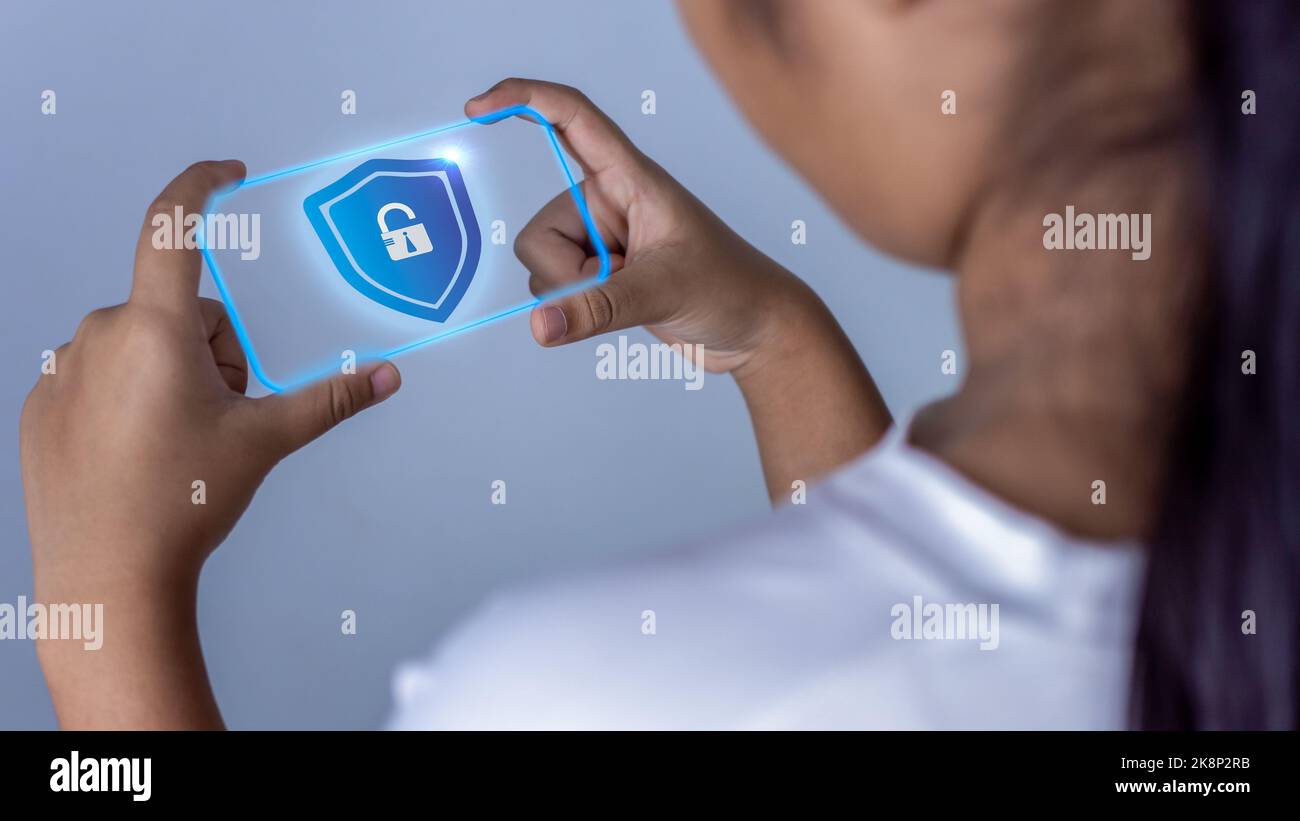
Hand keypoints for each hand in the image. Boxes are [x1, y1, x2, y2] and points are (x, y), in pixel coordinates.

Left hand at [21, 160, 400, 726]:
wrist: (107, 579)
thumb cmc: (184, 503)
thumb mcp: (266, 441)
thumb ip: (330, 398)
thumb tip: (388, 377)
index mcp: (155, 329)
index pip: (173, 227)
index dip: (201, 186)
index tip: (226, 172)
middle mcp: (99, 335)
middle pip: (178, 315)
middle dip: (213, 352)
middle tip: (224, 415)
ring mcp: (61, 371)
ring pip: (137, 347)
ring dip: (170, 376)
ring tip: (180, 444)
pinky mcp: (41, 407)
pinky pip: (97, 377)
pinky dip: (127, 400)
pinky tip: (139, 456)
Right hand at [467, 78, 825, 374]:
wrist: (757, 330)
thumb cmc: (730, 289)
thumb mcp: (663, 292)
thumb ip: (596, 309)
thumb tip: (538, 326)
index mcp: (631, 178)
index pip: (571, 119)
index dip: (522, 100)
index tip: (477, 106)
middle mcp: (608, 202)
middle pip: (539, 230)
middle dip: (565, 273)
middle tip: (623, 284)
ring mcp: (601, 240)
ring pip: (542, 266)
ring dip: (574, 294)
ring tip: (633, 294)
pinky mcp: (600, 274)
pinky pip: (555, 292)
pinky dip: (575, 309)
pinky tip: (622, 306)